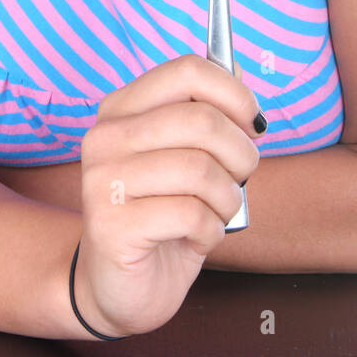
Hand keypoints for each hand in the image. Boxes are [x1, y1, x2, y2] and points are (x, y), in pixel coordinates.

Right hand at [71, 54, 263, 337]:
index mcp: (122, 110)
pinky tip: (196, 239)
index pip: (186, 71)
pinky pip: (192, 215)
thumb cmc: (161, 217)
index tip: (253, 125)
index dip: (234, 95)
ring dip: (227, 199)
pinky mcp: (111, 225)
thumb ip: (207, 113)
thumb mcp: (187, 158)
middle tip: (239, 179)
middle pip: (201, 120)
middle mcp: (105, 138)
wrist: (118, 287)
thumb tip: (239, 69)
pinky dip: (211, 231)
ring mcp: (103, 181)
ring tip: (217, 213)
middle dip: (241, 155)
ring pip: (201, 170)